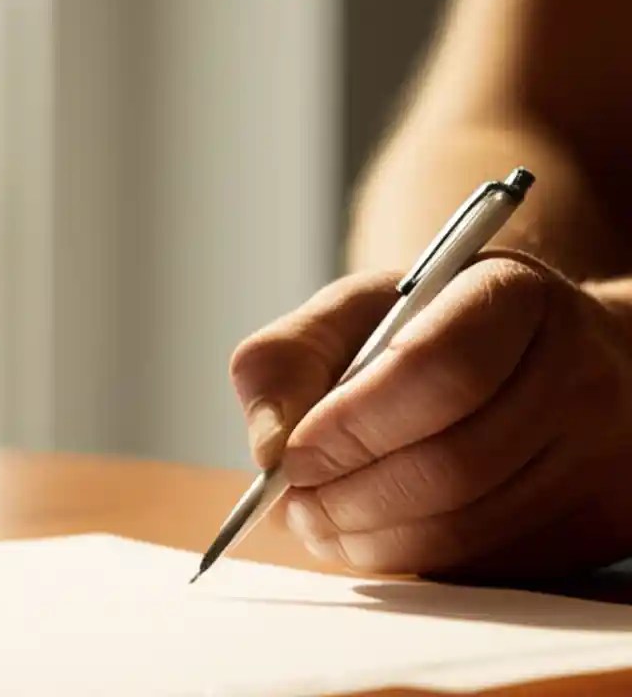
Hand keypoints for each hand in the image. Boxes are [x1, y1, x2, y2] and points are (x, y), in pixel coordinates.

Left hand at [229, 252, 631, 579]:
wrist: (536, 360)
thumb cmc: (427, 331)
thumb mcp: (353, 313)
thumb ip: (288, 358)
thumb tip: (268, 447)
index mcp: (515, 297)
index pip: (440, 371)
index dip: (353, 425)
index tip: (293, 455)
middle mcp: (577, 373)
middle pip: (452, 463)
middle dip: (347, 496)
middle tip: (293, 504)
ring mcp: (594, 455)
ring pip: (464, 528)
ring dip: (365, 537)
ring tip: (317, 519)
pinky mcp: (589, 525)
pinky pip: (479, 566)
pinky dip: (403, 559)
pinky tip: (368, 533)